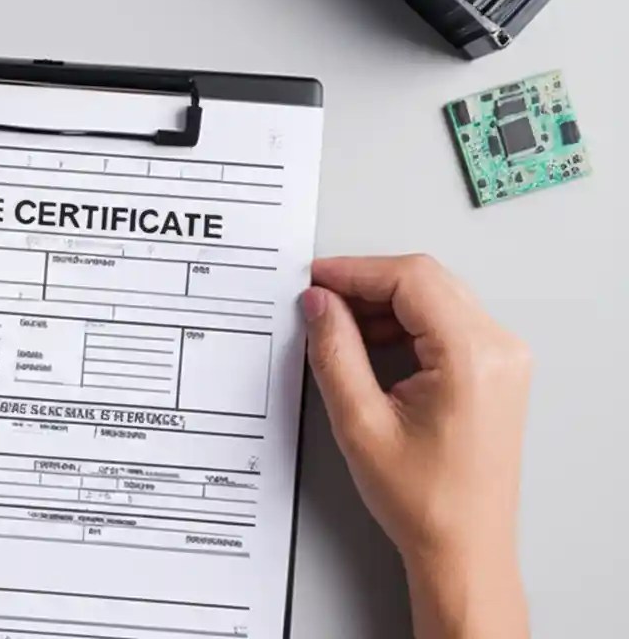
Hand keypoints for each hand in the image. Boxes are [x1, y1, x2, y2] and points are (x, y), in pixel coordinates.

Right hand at [302, 255, 530, 638]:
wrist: (463, 546)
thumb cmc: (423, 500)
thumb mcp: (360, 423)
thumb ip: (335, 352)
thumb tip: (318, 304)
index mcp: (472, 357)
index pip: (411, 280)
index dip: (355, 271)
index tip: (314, 280)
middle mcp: (498, 349)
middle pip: (426, 281)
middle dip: (367, 284)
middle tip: (318, 300)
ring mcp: (503, 358)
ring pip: (435, 298)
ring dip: (384, 303)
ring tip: (337, 326)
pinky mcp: (495, 369)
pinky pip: (446, 322)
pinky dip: (405, 323)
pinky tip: (370, 342)